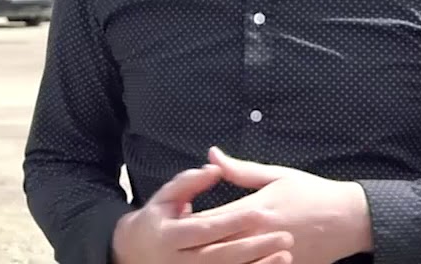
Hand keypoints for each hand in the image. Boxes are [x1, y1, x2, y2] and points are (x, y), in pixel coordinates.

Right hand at [112, 163, 294, 263]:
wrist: (134, 255)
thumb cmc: (155, 222)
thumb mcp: (164, 198)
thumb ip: (189, 182)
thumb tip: (214, 167)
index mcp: (170, 237)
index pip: (207, 228)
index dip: (235, 221)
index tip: (262, 212)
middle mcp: (179, 262)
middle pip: (222, 256)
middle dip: (255, 247)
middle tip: (286, 237)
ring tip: (286, 255)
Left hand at [192, 147, 371, 263]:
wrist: (351, 218)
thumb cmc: (313, 192)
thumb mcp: (276, 175)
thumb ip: (240, 169)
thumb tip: (211, 155)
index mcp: (255, 210)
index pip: (210, 220)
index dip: (190, 222)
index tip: (176, 220)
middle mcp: (259, 235)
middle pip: (216, 246)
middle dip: (196, 244)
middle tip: (178, 244)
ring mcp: (272, 256)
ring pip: (232, 263)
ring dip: (213, 258)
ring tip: (197, 255)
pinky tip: (230, 262)